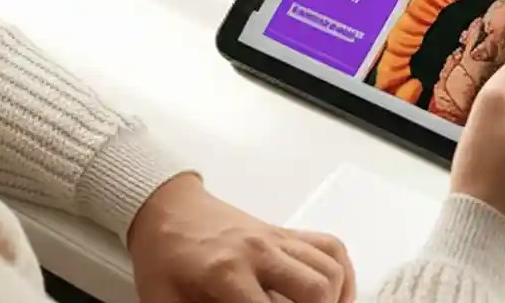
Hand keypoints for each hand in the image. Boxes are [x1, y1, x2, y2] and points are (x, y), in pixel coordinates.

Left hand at [127, 175, 355, 301]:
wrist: (166, 210)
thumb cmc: (163, 259)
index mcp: (226, 272)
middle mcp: (258, 251)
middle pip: (315, 289)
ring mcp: (276, 238)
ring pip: (330, 268)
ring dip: (333, 299)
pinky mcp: (285, 232)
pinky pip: (330, 246)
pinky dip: (341, 274)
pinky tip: (331, 295)